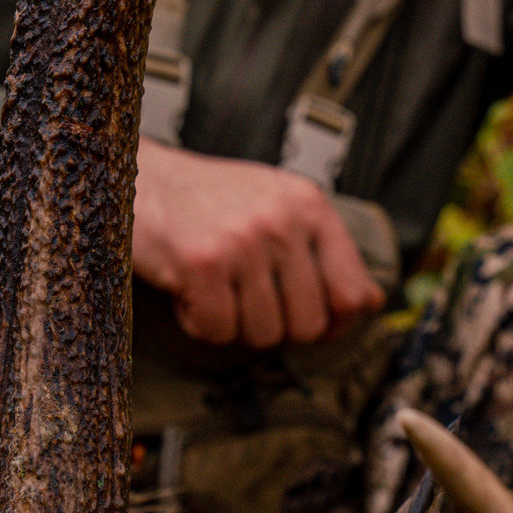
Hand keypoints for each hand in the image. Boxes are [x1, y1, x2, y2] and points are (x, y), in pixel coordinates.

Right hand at [132, 137, 385, 347]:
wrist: (139, 177)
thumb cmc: (210, 199)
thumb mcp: (279, 207)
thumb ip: (324, 251)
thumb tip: (373, 303)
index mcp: (310, 205)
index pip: (354, 293)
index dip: (336, 324)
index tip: (313, 325)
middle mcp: (283, 219)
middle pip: (309, 325)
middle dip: (276, 326)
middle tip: (244, 298)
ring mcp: (243, 240)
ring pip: (264, 335)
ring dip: (233, 323)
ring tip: (214, 285)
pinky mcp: (202, 262)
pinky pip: (217, 332)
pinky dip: (198, 322)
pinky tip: (188, 289)